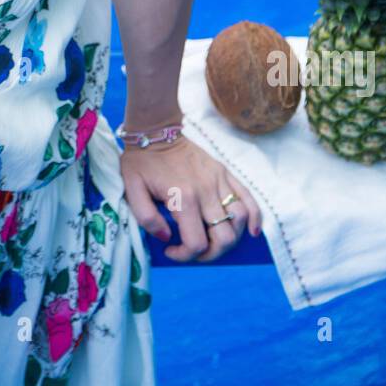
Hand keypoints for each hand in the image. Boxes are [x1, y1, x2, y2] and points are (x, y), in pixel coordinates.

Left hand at [120, 133, 261, 262]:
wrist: (156, 130)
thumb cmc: (142, 161)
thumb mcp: (131, 189)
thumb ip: (146, 218)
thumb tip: (167, 237)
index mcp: (183, 198)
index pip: (196, 243)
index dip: (184, 256)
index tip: (170, 250)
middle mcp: (206, 191)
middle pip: (224, 238)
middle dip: (210, 254)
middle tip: (194, 250)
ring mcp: (219, 181)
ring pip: (240, 221)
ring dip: (230, 239)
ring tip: (213, 240)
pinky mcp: (225, 173)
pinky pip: (248, 198)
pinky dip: (254, 218)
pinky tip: (251, 231)